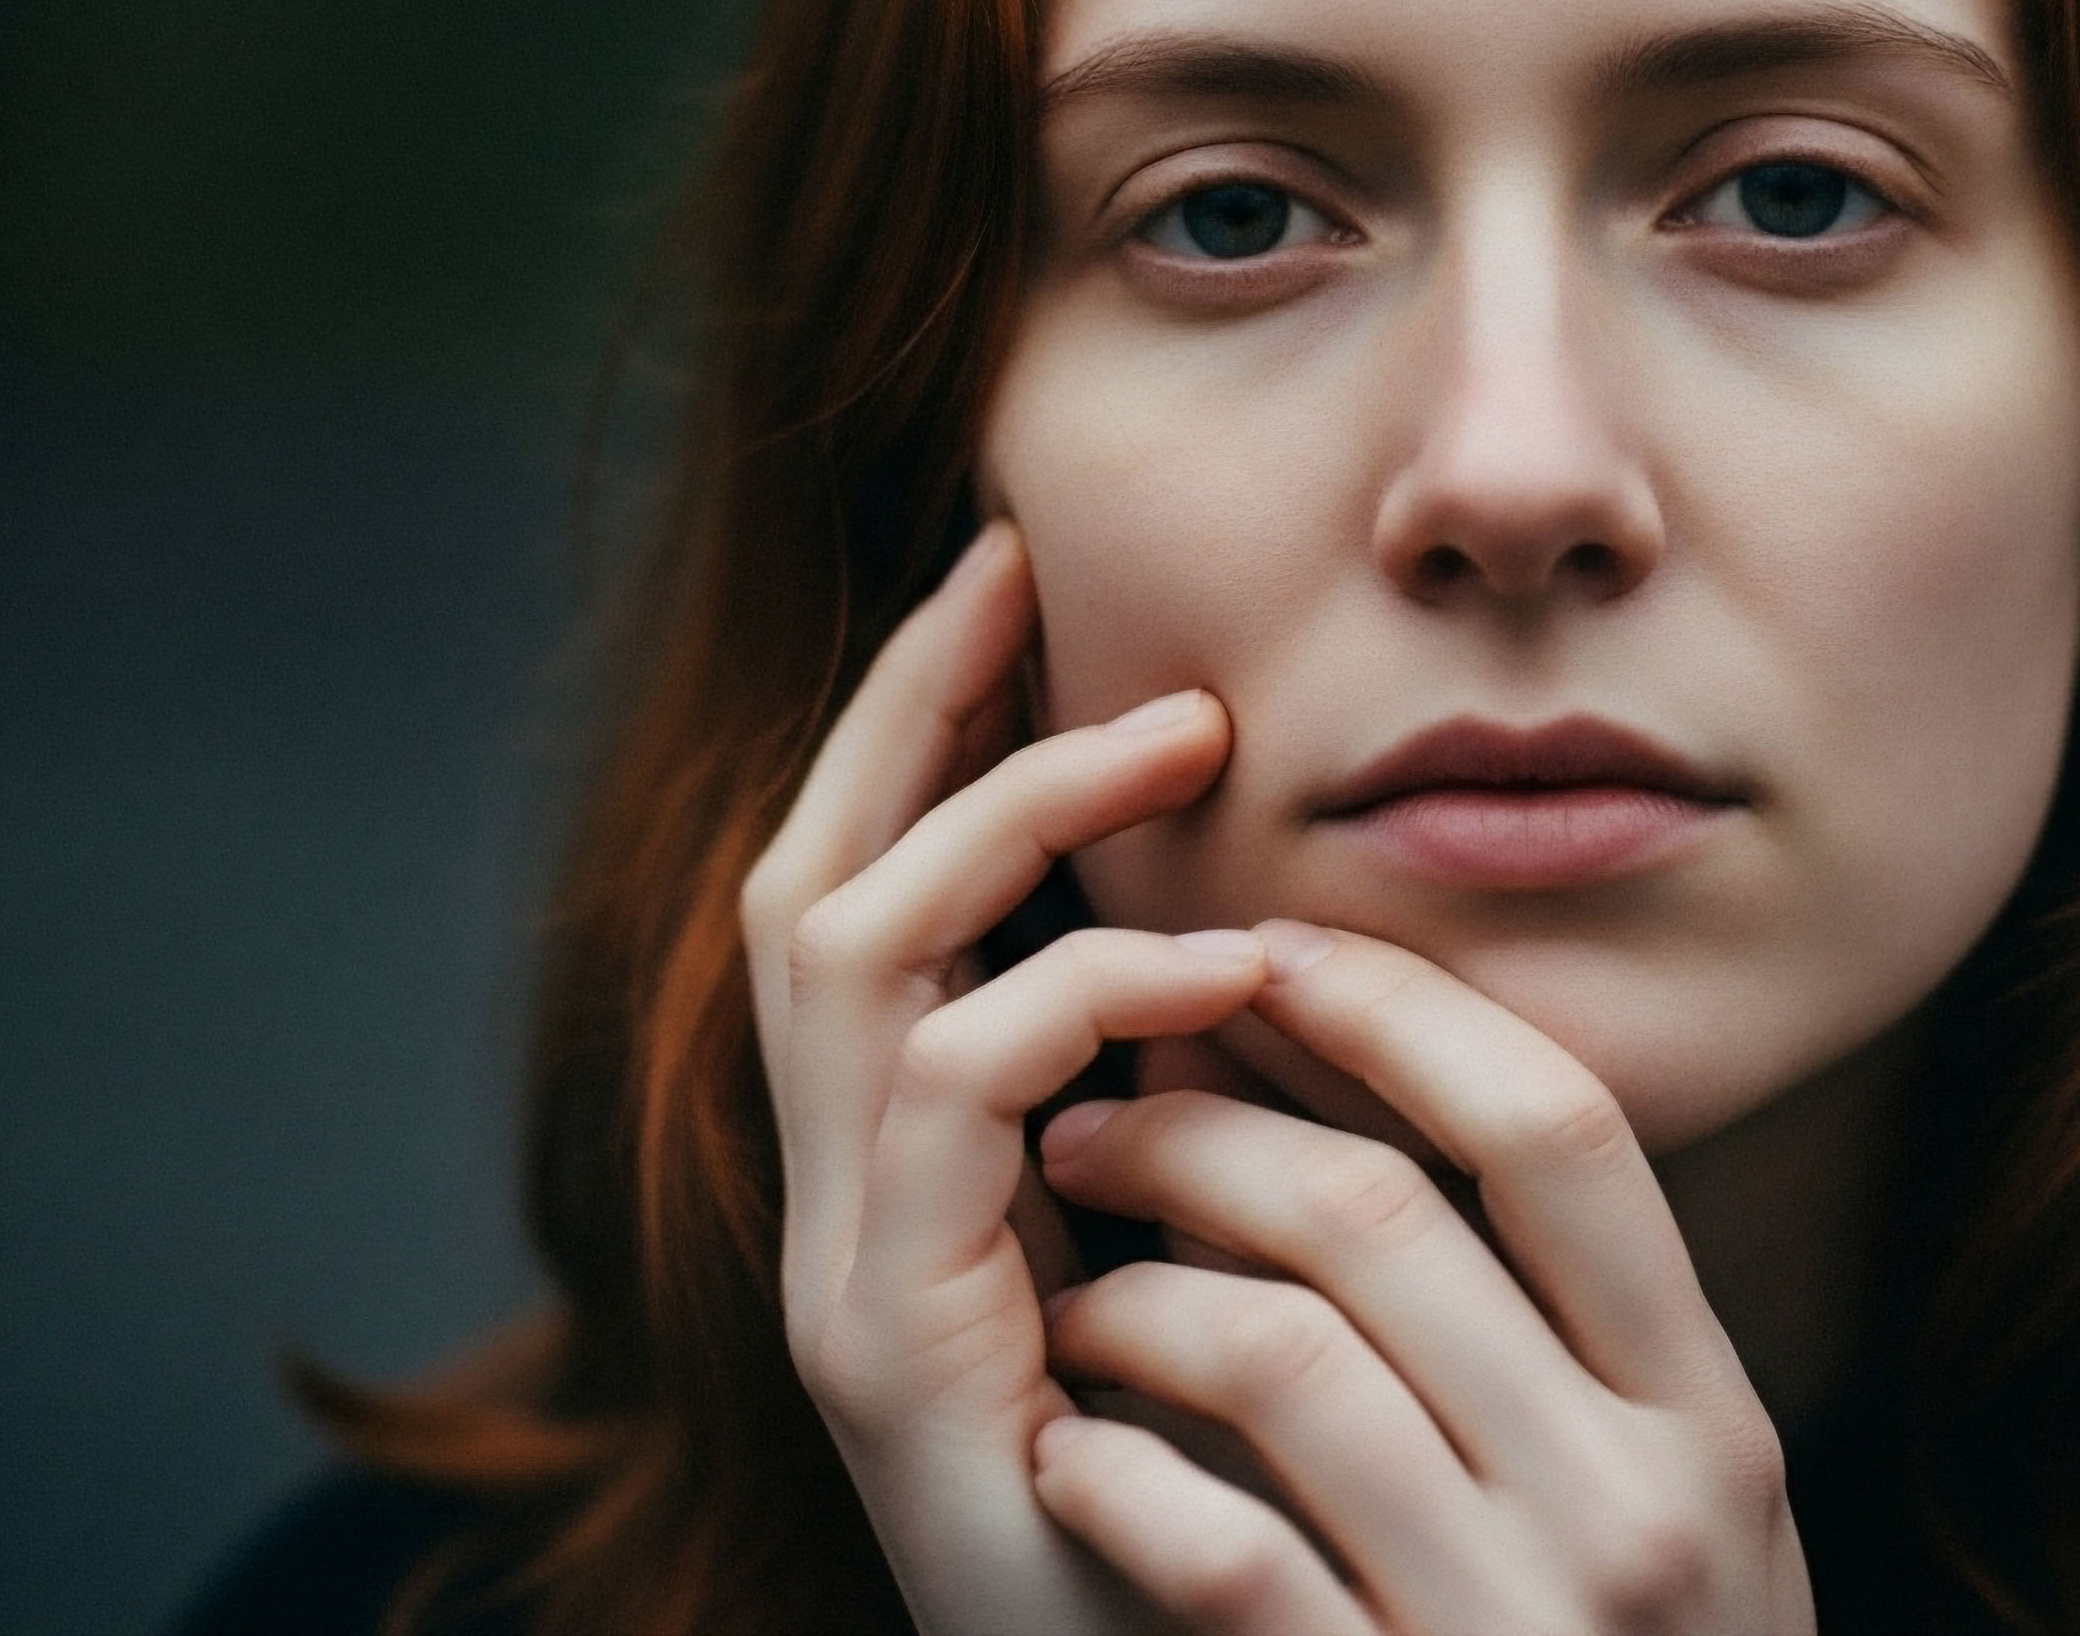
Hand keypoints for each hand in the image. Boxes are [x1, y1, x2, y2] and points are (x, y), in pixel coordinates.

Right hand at [738, 521, 1262, 1634]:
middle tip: (1015, 564)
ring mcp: (844, 1281)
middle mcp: (838, 1216)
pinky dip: (1080, 993)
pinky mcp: (886, 1351)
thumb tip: (1280, 938)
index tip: (1016, 586)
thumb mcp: (1224, 1270)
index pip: (864, 906)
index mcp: (905, 1191)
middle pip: (800, 889)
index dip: (918, 738)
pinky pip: (950, 1095)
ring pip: (842, 955)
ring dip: (1007, 820)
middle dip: (905, 712)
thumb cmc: (1240, 1515)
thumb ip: (1205, 1124)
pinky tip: (1220, 967)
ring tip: (1174, 740)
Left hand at [1026, 922, 1814, 1635]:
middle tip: (1088, 1121)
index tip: (1270, 955)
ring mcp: (1518, 1621)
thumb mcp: (1672, 1508)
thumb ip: (1568, 1332)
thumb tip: (1367, 1071)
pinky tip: (1076, 1466)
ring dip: (1131, 1302)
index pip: (1562, 1130)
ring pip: (1276, 1360)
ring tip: (1071, 1303)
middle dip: (1200, 1135)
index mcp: (1708, 1419)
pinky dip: (1120, 1484)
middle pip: (1383, 1218)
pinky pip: (1219, 1555)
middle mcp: (1636, 1505)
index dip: (1400, 1013)